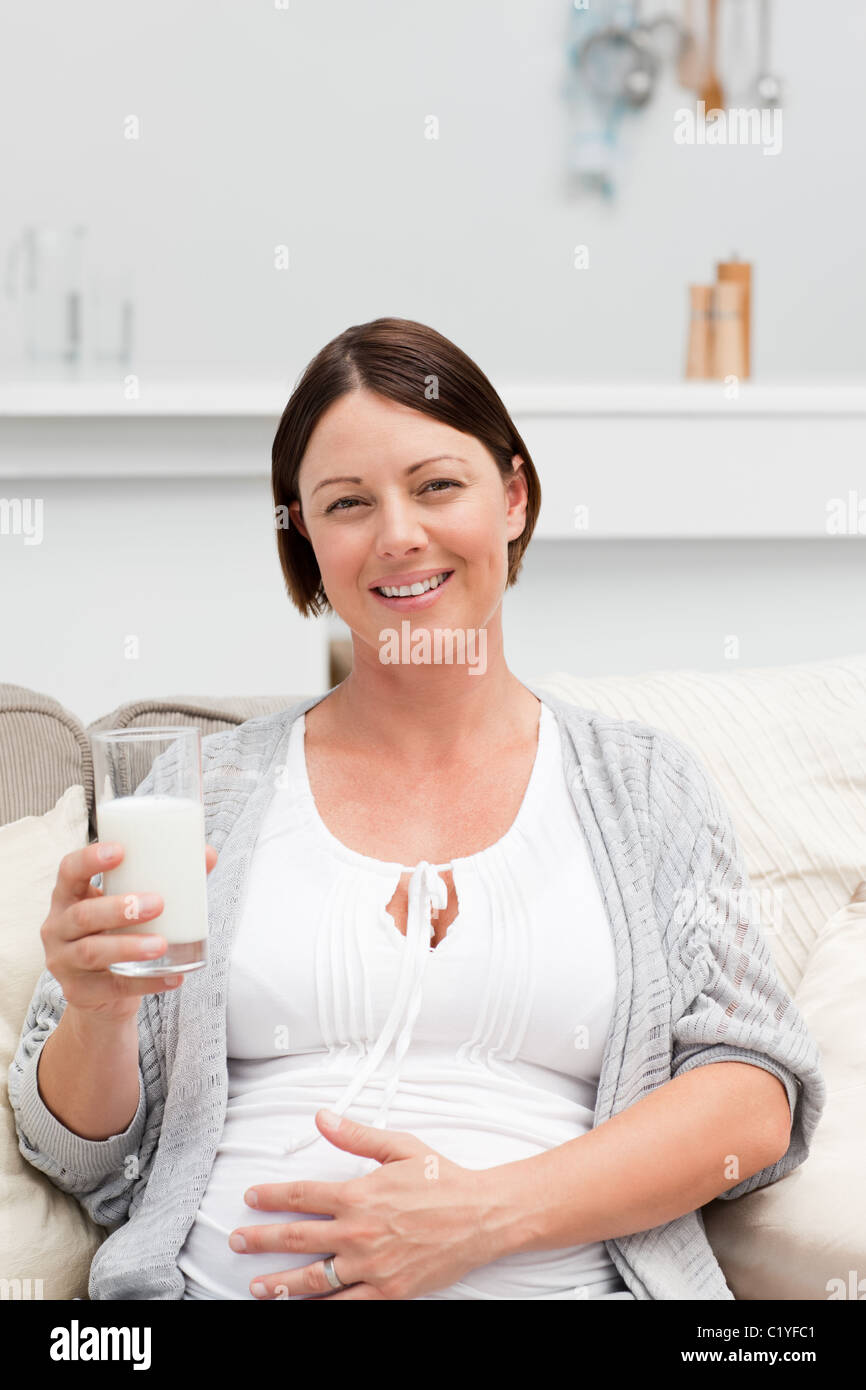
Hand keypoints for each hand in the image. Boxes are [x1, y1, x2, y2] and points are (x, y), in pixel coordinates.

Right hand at [40, 840, 218, 1024]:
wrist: (104, 994)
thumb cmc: (119, 934)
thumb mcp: (130, 906)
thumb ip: (165, 881)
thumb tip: (208, 854)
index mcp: (69, 898)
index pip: (69, 872)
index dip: (89, 859)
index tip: (120, 851)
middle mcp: (58, 928)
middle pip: (82, 915)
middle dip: (120, 908)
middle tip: (158, 903)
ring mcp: (64, 963)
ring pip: (92, 952)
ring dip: (129, 946)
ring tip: (162, 945)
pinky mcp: (79, 992)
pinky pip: (113, 987)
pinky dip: (146, 982)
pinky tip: (173, 977)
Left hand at [231, 1109, 495, 1299]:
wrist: (482, 1216)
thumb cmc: (443, 1180)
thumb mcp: (399, 1147)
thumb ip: (355, 1136)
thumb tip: (321, 1117)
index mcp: (359, 1194)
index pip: (302, 1195)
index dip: (271, 1197)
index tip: (250, 1198)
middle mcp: (359, 1232)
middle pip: (297, 1238)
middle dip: (261, 1240)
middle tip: (236, 1241)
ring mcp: (372, 1266)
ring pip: (314, 1279)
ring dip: (281, 1283)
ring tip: (257, 1286)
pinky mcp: (389, 1292)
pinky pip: (346, 1306)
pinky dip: (322, 1309)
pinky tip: (304, 1309)